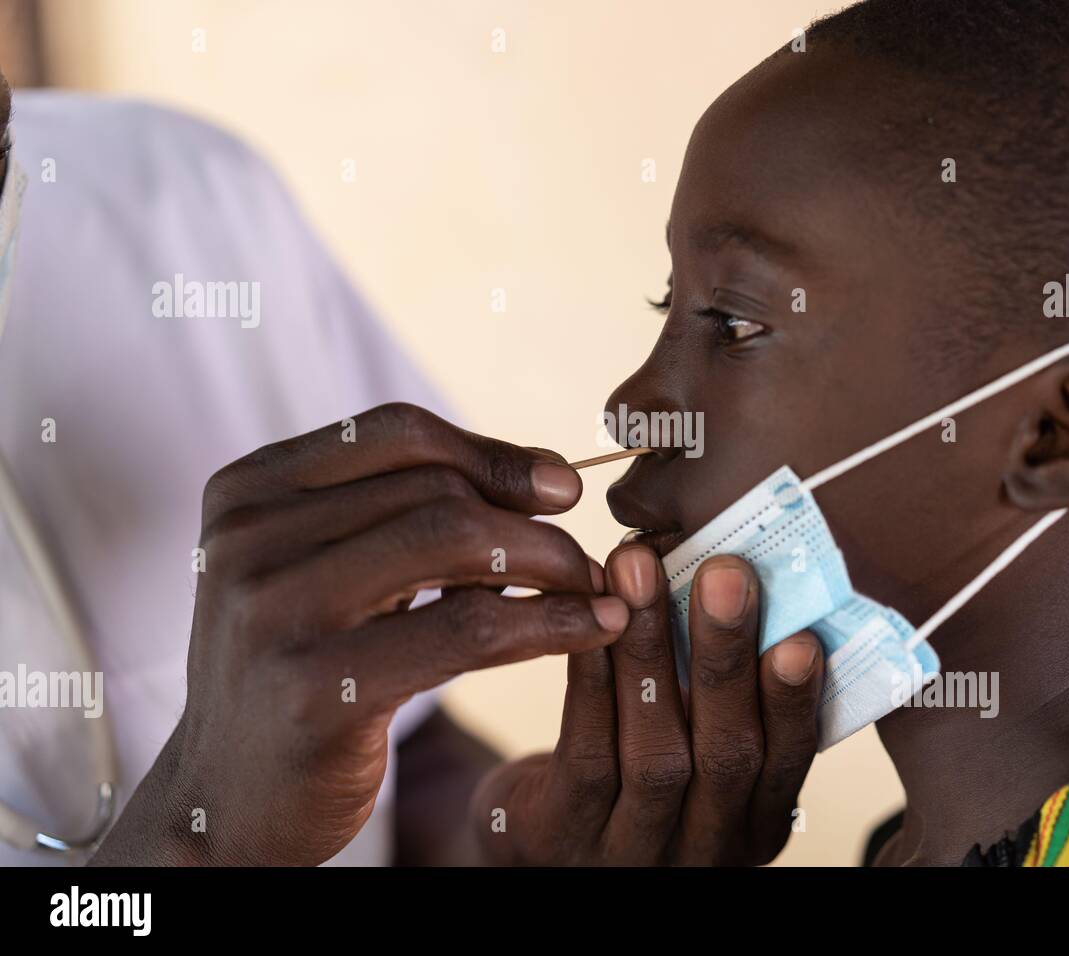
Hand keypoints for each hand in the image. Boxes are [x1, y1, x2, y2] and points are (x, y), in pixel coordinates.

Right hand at [90, 403, 628, 865]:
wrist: (230, 802)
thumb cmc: (300, 673)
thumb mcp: (327, 574)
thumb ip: (405, 515)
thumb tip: (546, 476)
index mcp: (247, 493)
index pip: (398, 433)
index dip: (493, 454)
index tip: (562, 488)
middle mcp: (248, 539)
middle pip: (436, 490)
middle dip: (533, 521)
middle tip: (584, 560)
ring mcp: (275, 612)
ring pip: (456, 543)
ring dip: (550, 563)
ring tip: (592, 591)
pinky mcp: (317, 688)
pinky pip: (468, 628)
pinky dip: (547, 622)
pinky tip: (590, 630)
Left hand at [471, 545, 823, 864]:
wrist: (545, 851)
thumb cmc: (634, 775)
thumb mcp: (698, 752)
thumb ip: (726, 698)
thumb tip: (740, 581)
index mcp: (754, 823)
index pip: (788, 761)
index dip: (795, 701)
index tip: (800, 636)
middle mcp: (704, 849)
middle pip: (728, 754)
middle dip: (727, 657)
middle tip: (725, 574)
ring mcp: (633, 851)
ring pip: (655, 753)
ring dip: (650, 652)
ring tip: (639, 570)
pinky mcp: (564, 836)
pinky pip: (586, 752)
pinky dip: (592, 681)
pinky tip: (590, 625)